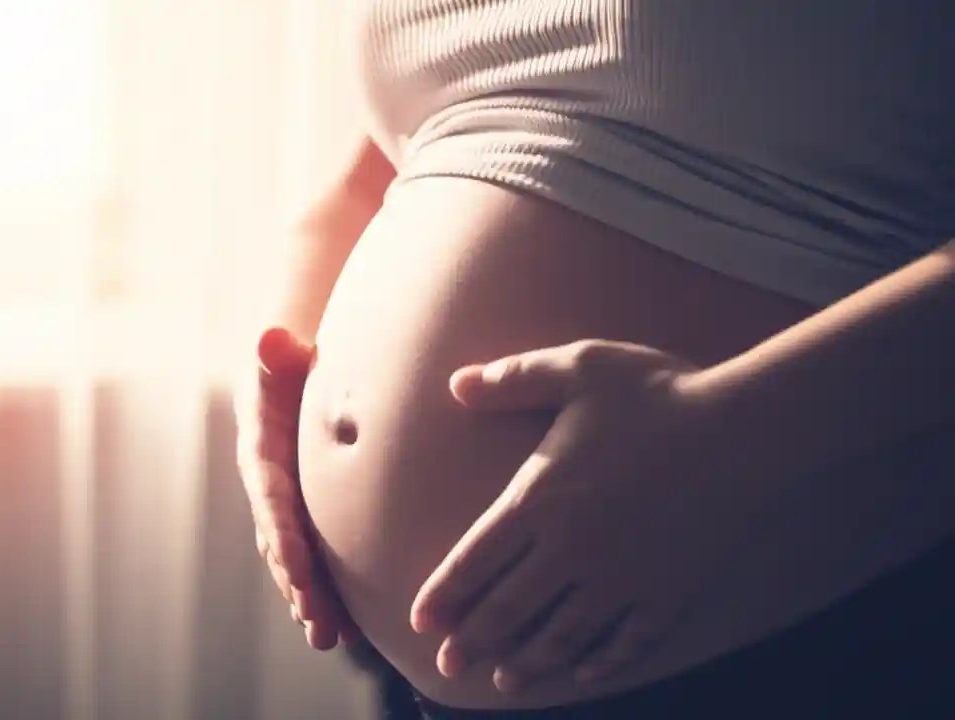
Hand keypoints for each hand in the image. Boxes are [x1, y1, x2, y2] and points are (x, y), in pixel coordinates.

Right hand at [234, 327, 358, 649]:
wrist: (288, 377)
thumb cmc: (288, 364)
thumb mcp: (281, 356)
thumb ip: (274, 352)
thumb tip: (271, 338)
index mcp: (261, 454)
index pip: (271, 500)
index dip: (283, 535)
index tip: (298, 569)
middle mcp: (268, 490)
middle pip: (281, 544)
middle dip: (298, 586)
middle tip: (318, 624)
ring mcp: (286, 508)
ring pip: (295, 563)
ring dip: (310, 601)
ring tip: (329, 638)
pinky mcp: (306, 519)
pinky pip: (313, 561)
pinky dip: (325, 595)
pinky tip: (347, 630)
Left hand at [410, 340, 767, 691]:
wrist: (745, 432)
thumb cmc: (658, 394)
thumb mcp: (577, 367)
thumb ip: (513, 378)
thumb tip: (456, 383)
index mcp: (540, 500)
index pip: (474, 560)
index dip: (443, 595)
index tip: (420, 623)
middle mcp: (572, 550)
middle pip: (509, 609)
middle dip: (472, 641)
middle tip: (449, 666)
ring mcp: (621, 579)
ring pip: (562, 635)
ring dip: (528, 662)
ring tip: (505, 682)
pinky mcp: (668, 593)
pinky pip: (627, 641)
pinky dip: (601, 662)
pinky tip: (585, 674)